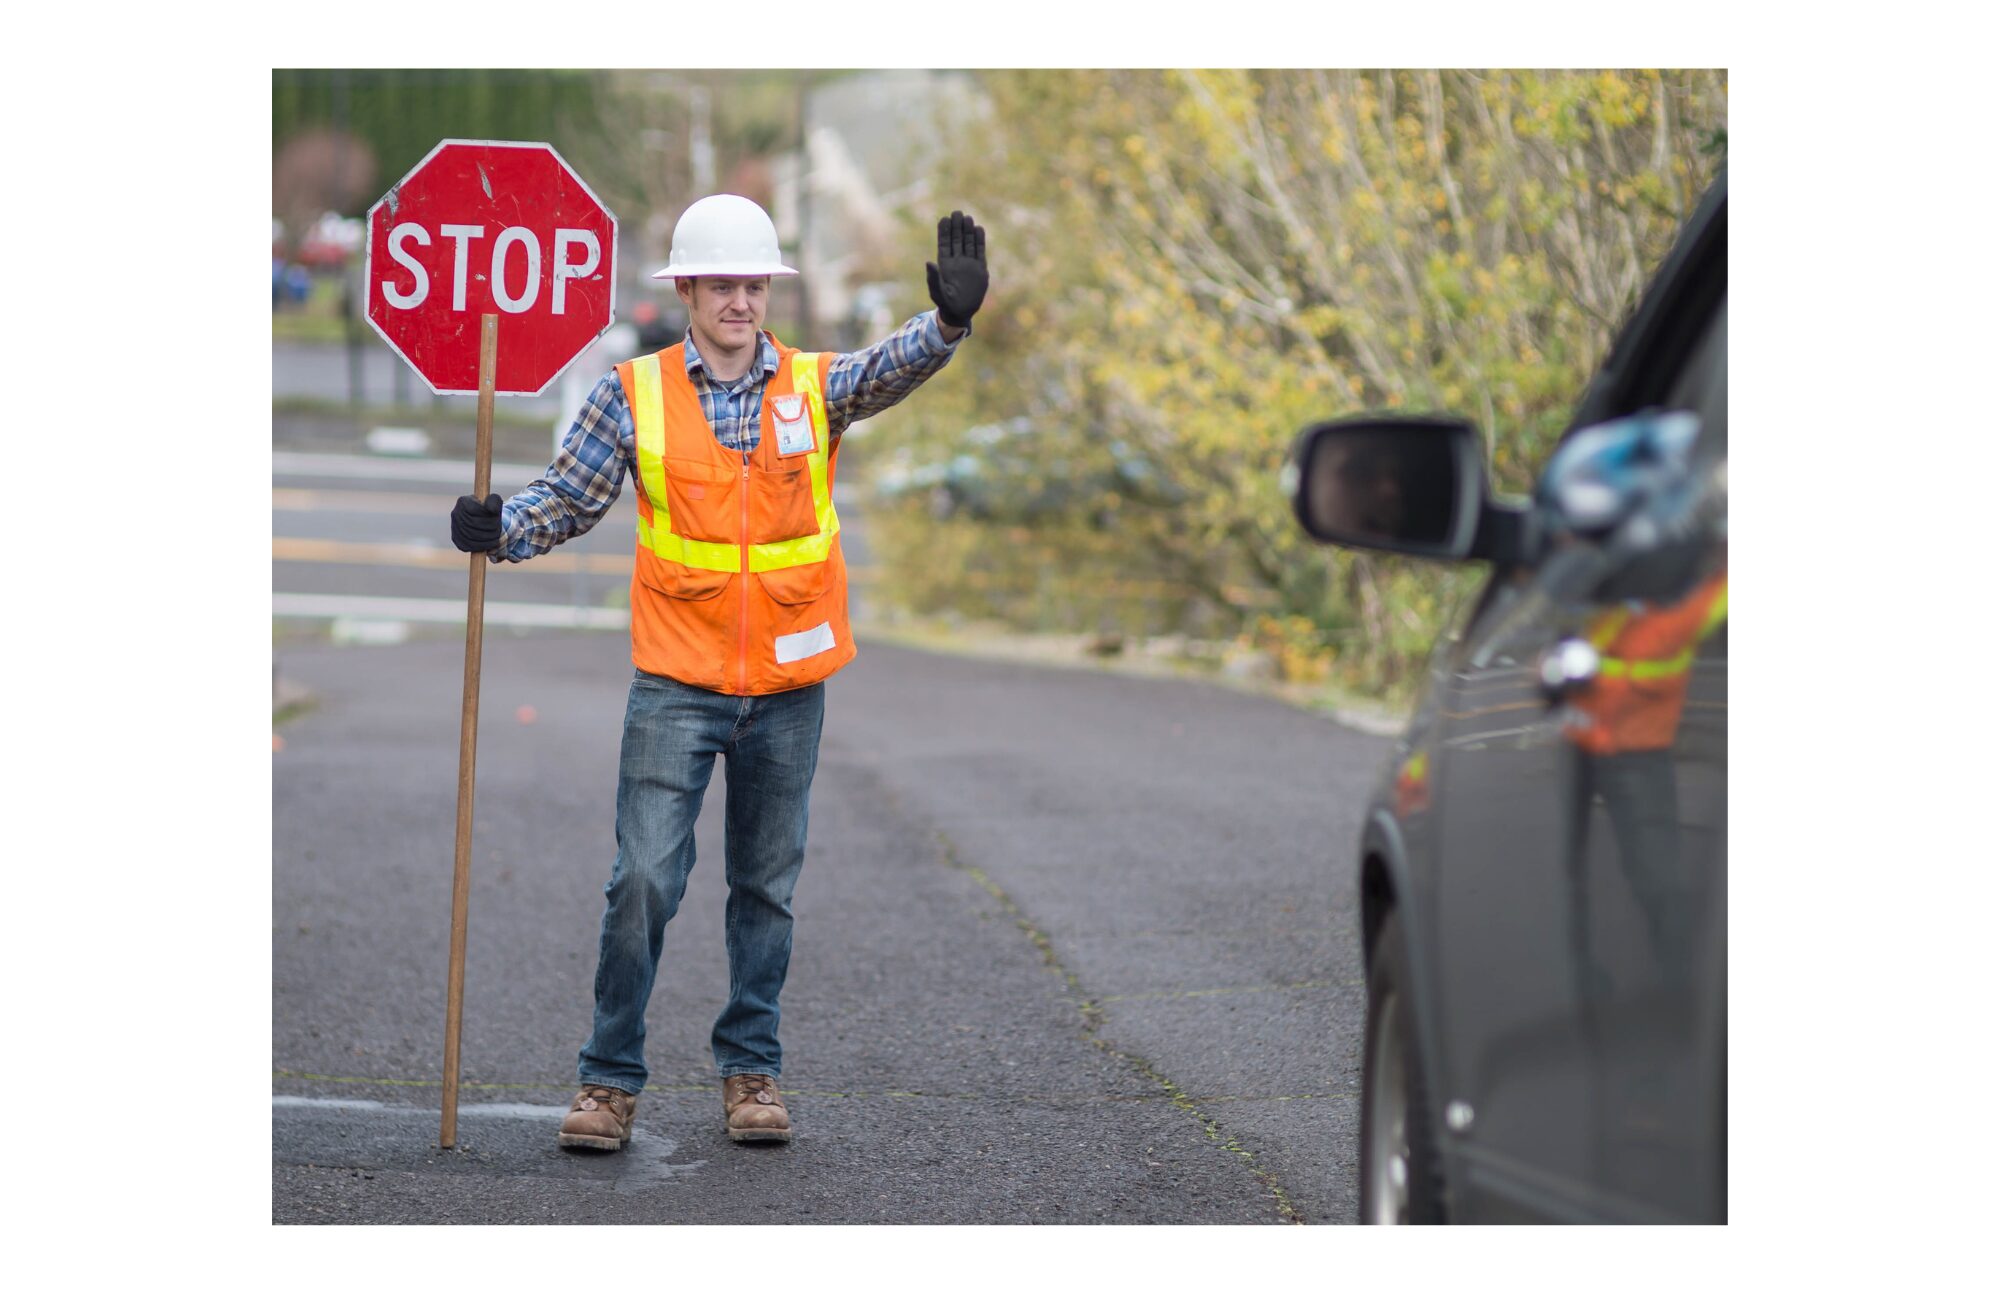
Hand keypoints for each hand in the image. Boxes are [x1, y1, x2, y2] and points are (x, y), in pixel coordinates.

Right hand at [450, 493, 503, 551]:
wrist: (479, 517)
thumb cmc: (488, 509)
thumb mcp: (494, 502)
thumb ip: (494, 502)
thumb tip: (493, 510)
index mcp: (463, 502)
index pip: (475, 511)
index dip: (488, 517)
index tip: (497, 518)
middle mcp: (455, 513)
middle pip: (473, 524)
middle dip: (489, 528)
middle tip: (498, 530)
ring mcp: (454, 526)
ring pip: (470, 536)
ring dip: (487, 538)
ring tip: (495, 537)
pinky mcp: (455, 538)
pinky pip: (466, 546)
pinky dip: (479, 546)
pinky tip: (488, 544)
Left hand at [926, 210, 987, 329]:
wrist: (961, 312)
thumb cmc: (945, 303)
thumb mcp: (937, 291)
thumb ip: (933, 278)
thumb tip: (928, 263)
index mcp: (944, 264)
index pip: (944, 244)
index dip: (944, 232)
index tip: (944, 219)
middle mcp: (956, 261)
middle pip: (956, 240)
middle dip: (956, 227)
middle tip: (956, 213)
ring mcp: (968, 264)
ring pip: (968, 243)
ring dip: (968, 231)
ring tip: (967, 218)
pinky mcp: (980, 268)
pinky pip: (980, 251)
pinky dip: (979, 241)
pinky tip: (979, 229)